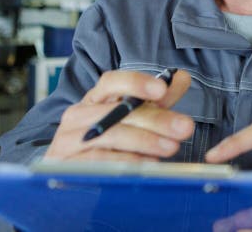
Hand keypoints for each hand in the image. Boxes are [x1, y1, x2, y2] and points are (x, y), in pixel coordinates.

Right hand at [45, 69, 193, 160]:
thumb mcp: (136, 117)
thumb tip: (182, 78)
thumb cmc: (110, 140)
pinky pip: (101, 160)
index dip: (136, 83)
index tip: (161, 90)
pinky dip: (128, 161)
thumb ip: (159, 99)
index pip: (112, 81)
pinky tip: (147, 163)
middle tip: (184, 127)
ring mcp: (69, 139)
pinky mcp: (67, 164)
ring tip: (171, 147)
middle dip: (157, 119)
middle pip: (118, 112)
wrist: (75, 173)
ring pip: (112, 135)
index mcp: (96, 98)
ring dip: (147, 141)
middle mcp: (79, 115)